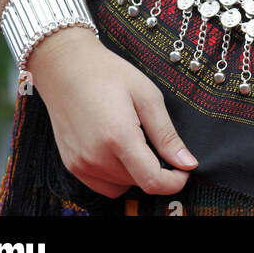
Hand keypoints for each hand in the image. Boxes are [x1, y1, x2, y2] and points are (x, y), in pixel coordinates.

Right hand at [26, 25, 197, 198]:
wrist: (65, 66)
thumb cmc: (108, 74)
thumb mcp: (147, 96)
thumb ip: (167, 135)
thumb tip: (188, 164)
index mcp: (118, 138)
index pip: (152, 181)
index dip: (175, 182)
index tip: (184, 168)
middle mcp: (96, 157)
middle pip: (138, 182)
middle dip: (155, 168)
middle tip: (152, 136)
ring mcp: (80, 164)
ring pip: (121, 186)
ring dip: (134, 172)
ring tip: (132, 138)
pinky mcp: (71, 166)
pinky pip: (102, 185)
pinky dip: (115, 175)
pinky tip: (115, 148)